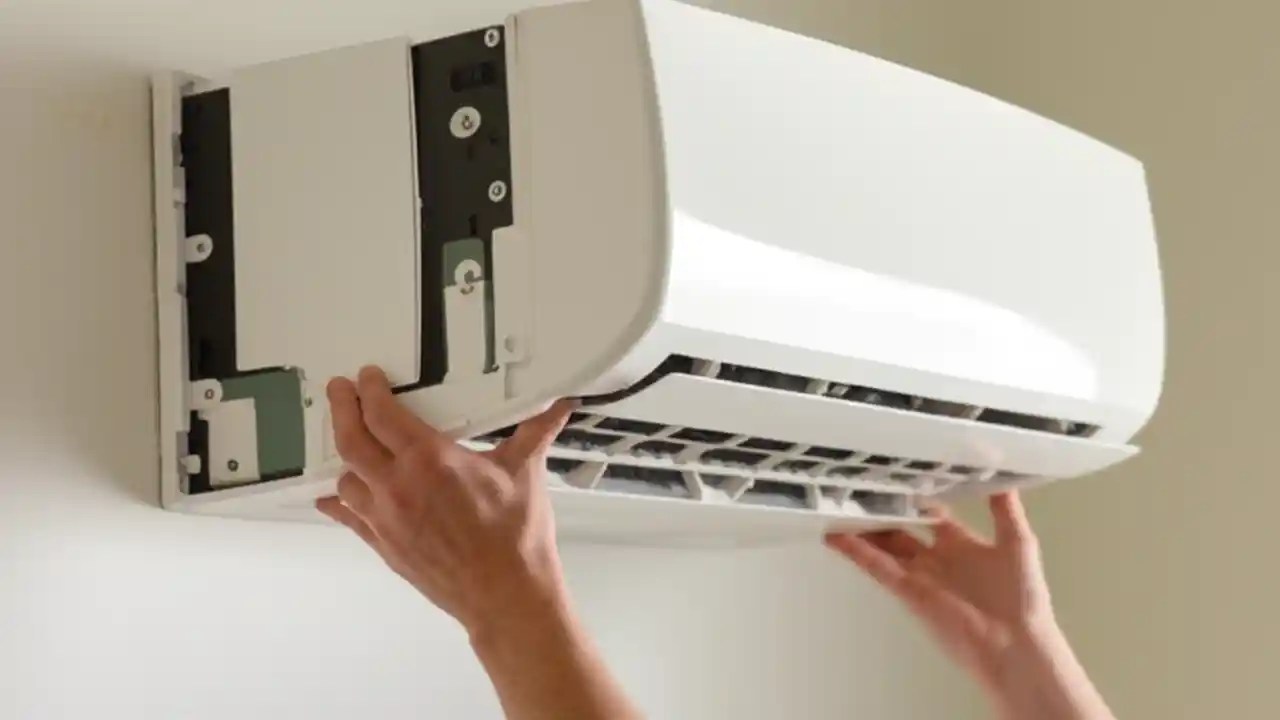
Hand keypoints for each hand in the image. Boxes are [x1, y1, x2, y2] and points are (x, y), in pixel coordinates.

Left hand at [316, 368, 641, 719]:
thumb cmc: (515, 536)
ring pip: (346, 479)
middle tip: (339, 390)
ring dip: (345, 457)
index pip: (383, 414)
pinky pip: (350, 519)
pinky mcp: (386, 546)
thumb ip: (536, 432)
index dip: (370, 390)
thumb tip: (559, 406)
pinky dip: (340, 503)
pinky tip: (333, 498)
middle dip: (341, 409)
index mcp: (430, 460)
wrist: (505, 594)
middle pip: (351, 439)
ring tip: (351, 442)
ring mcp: (387, 519)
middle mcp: (399, 487)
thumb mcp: (525, 473)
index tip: (368, 377)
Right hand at [826, 493, 1114, 719]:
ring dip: (862, 530)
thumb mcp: (1018, 542)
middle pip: (902, 531)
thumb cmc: (1022, 599)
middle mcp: (938, 560)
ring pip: (884, 547)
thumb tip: (1002, 474)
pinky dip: (857, 552)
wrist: (1015, 644)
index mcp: (963, 546)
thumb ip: (1005, 508)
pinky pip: (879, 568)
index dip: (917, 498)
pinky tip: (837, 537)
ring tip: (837, 509)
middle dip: (882, 514)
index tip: (901, 478)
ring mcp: (921, 576)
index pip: (933, 515)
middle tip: (860, 492)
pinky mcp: (910, 592)